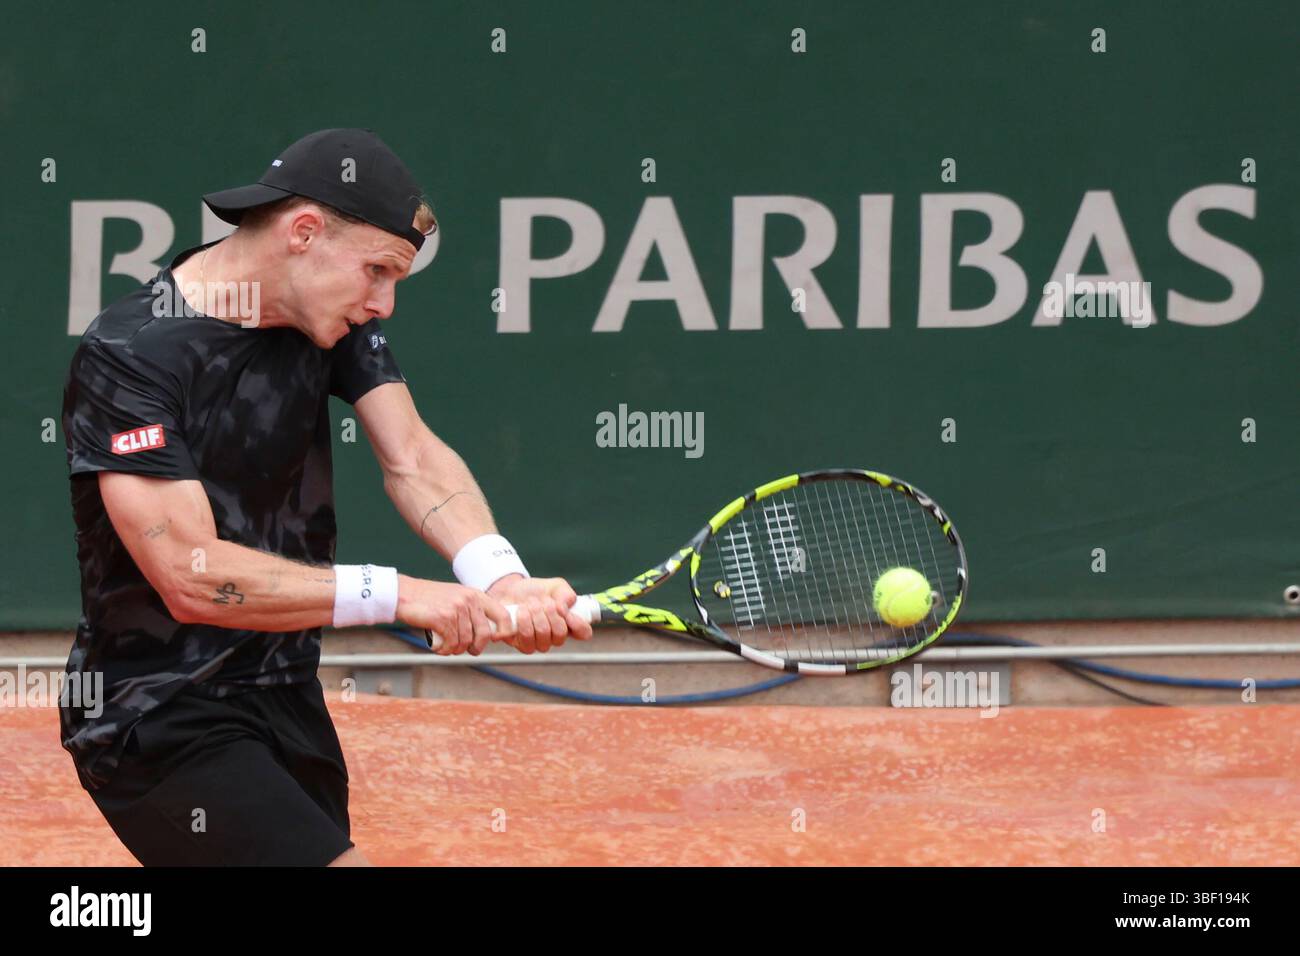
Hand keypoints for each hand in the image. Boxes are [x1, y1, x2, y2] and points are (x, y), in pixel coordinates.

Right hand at [396, 575, 513, 655]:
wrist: (404, 594)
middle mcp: (468, 600)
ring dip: (456, 649)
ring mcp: (456, 609)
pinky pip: (451, 643)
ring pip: (465, 641)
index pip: (503, 615)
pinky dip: (445, 650)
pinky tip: (439, 647)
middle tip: (468, 650)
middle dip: (476, 647)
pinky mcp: (442, 618)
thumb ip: (472, 611)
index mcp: (476, 595)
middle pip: (485, 634)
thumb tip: (489, 635)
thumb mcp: (457, 597)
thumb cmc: (430, 600)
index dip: (504, 631)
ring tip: (447, 646)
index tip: (494, 640)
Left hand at [486, 574, 593, 652]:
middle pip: (560, 634)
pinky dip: (522, 621)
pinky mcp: (520, 645)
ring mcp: (538, 643)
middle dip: (550, 613)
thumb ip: (566, 594)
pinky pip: (526, 639)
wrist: (510, 590)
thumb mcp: (556, 586)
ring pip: (543, 635)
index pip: (583, 633)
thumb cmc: (536, 591)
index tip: (565, 610)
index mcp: (568, 624)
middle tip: (542, 601)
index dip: (578, 624)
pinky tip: (519, 611)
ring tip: (528, 604)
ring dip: (535, 615)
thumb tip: (565, 608)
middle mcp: (554, 638)